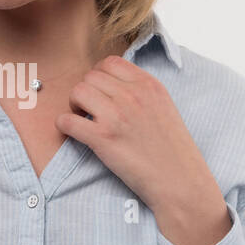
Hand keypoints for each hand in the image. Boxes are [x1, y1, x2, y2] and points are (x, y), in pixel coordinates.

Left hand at [55, 55, 231, 244]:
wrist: (180, 182)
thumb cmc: (173, 150)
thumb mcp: (164, 107)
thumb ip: (141, 92)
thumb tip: (112, 85)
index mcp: (149, 85)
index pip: (110, 62)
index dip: (99, 75)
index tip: (100, 92)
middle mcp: (132, 96)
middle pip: (90, 76)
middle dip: (86, 91)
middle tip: (90, 109)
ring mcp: (116, 116)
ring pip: (77, 92)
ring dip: (74, 105)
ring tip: (83, 118)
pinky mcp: (102, 139)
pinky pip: (67, 120)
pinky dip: (64, 125)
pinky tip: (74, 132)